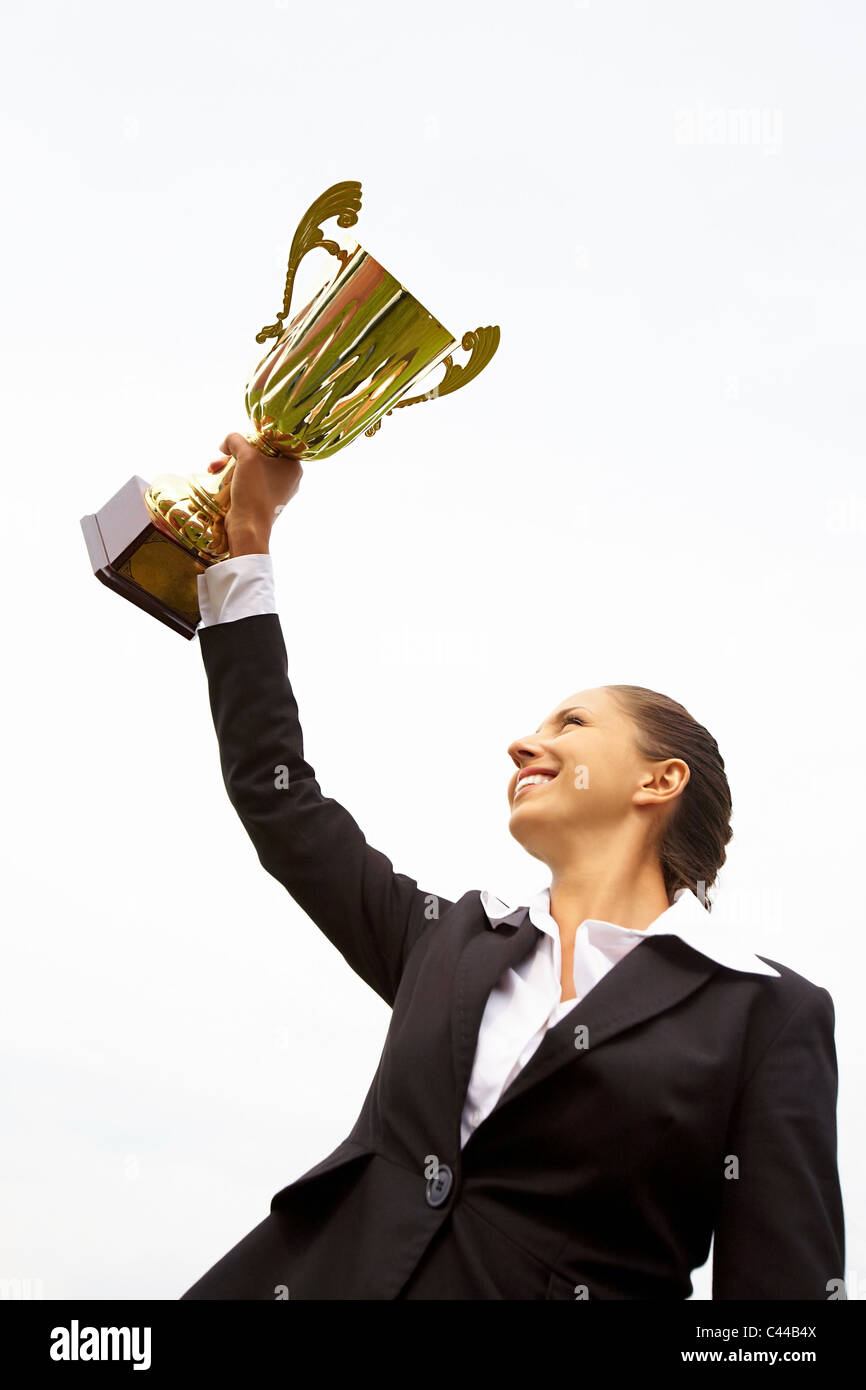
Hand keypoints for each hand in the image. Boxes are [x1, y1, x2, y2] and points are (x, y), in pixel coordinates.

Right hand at [207, 431, 303, 556]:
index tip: (238, 443)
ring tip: (214, 468)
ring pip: (251, 468)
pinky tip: (218, 477)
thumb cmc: (253, 491)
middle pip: (259, 455)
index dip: (253, 438)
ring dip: (231, 465)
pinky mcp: (263, 500)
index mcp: (294, 466)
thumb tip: (227, 442)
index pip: (274, 441)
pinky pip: (249, 481)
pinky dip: (234, 478)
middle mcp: (289, 478)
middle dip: (235, 454)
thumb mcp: (245, 457)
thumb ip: (236, 440)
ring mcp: (277, 490)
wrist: (247, 527)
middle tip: (222, 455)